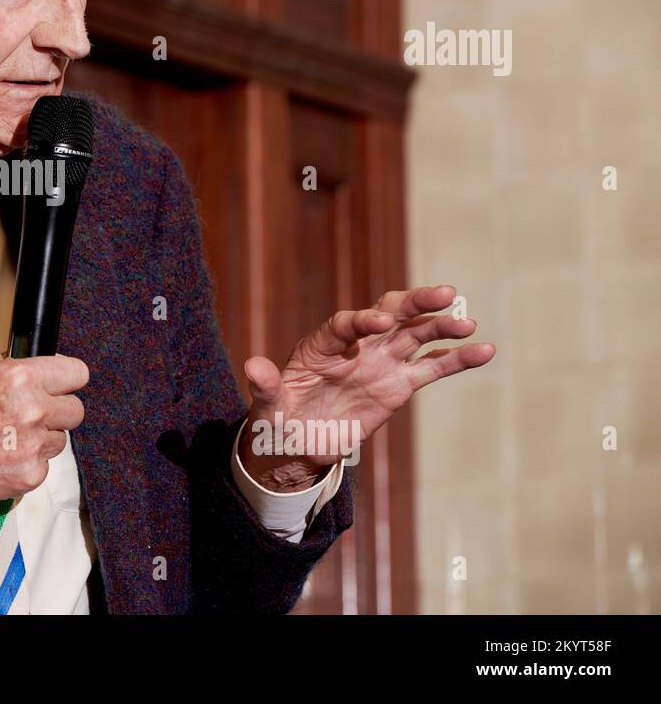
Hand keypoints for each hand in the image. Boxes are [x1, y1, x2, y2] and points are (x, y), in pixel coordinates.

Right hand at [0, 353, 88, 505]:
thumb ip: (13, 368)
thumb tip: (41, 367)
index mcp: (19, 378)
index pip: (77, 374)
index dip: (67, 379)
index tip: (60, 385)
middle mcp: (31, 410)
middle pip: (75, 410)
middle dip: (56, 411)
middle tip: (31, 414)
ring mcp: (32, 447)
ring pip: (61, 440)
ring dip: (42, 438)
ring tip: (9, 437)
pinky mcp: (29, 476)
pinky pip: (44, 465)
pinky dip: (28, 462)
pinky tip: (2, 457)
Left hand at [237, 284, 494, 491]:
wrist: (298, 443)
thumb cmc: (278, 419)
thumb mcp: (266, 407)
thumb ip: (265, 385)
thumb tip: (253, 367)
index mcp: (321, 345)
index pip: (344, 325)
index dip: (361, 320)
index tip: (378, 322)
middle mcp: (355, 346)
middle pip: (388, 314)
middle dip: (414, 303)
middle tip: (444, 294)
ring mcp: (380, 362)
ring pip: (415, 335)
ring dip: (441, 326)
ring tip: (468, 322)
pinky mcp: (399, 384)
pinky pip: (432, 367)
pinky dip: (457, 359)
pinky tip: (484, 350)